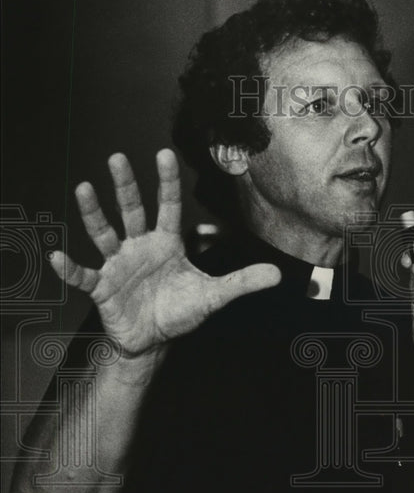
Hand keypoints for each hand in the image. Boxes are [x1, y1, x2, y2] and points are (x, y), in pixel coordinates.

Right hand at [50, 149, 280, 356]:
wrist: (154, 339)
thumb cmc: (179, 311)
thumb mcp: (212, 296)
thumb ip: (242, 282)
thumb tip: (278, 274)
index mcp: (166, 243)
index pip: (168, 206)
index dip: (166, 182)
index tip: (163, 153)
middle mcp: (140, 246)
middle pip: (132, 211)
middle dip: (125, 186)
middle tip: (118, 157)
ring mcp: (119, 264)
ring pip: (104, 233)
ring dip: (94, 213)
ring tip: (84, 189)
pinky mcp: (103, 286)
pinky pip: (84, 274)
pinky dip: (70, 268)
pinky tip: (57, 257)